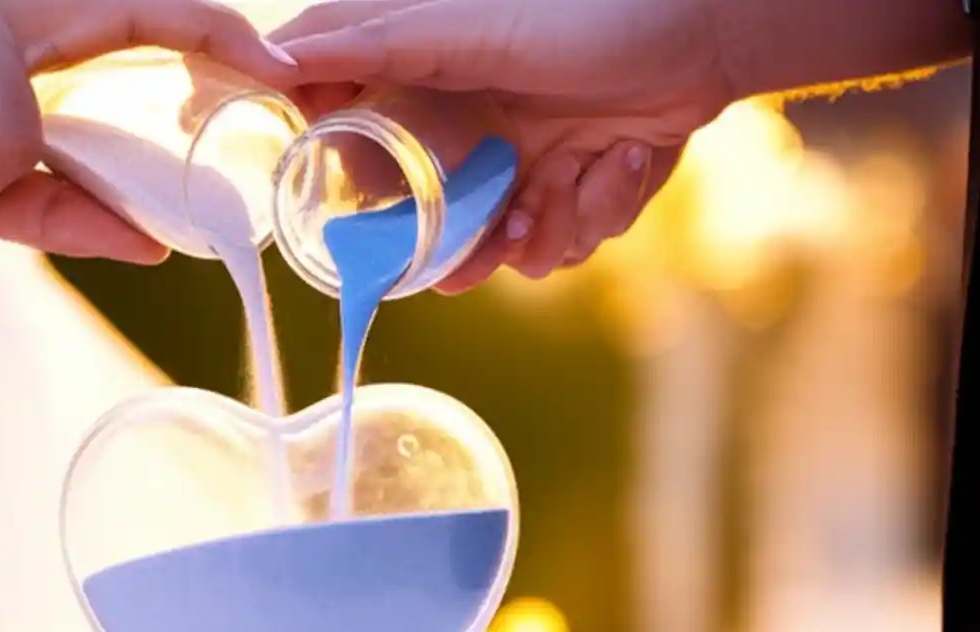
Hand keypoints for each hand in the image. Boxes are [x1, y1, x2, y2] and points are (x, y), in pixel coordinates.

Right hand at [272, 0, 735, 287]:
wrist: (703, 34)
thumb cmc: (583, 16)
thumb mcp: (460, 29)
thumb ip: (369, 46)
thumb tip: (276, 60)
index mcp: (434, 88)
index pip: (368, 148)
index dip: (365, 190)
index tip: (365, 214)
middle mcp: (475, 129)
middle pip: (440, 222)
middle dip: (467, 250)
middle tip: (480, 258)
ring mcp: (529, 159)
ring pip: (509, 241)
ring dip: (548, 230)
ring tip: (574, 189)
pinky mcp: (580, 181)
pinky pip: (571, 233)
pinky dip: (601, 206)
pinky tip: (625, 158)